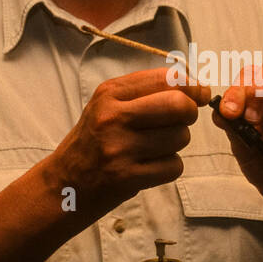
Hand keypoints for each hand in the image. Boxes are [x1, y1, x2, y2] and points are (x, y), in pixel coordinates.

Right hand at [49, 67, 210, 213]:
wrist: (64, 184)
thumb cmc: (93, 142)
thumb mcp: (107, 106)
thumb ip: (145, 92)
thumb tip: (196, 87)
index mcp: (110, 93)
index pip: (167, 78)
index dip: (192, 85)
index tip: (198, 94)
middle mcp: (113, 117)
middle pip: (179, 105)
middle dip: (189, 113)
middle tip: (180, 121)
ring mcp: (119, 148)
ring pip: (180, 137)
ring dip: (176, 143)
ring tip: (153, 148)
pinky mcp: (126, 177)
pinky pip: (174, 166)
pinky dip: (170, 167)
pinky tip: (150, 167)